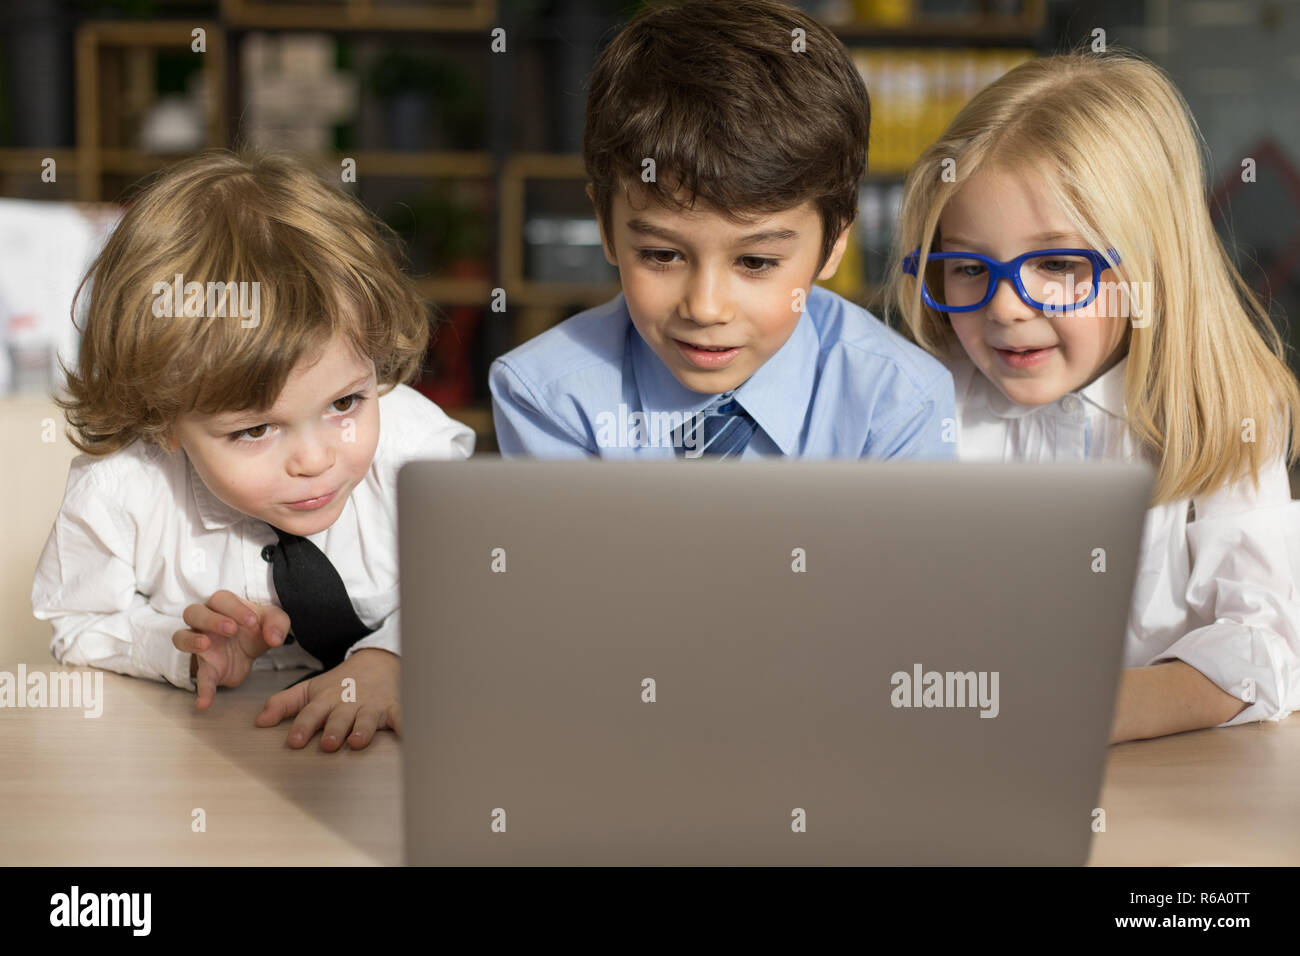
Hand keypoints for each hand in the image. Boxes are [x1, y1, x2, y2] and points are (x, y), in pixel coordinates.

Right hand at [172, 590, 290, 709]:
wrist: (249, 650)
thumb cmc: (256, 627)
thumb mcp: (273, 621)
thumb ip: (277, 624)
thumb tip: (275, 639)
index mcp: (223, 606)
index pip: (221, 599)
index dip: (235, 608)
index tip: (252, 621)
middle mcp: (205, 621)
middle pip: (194, 612)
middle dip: (212, 620)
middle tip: (232, 629)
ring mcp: (201, 643)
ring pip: (181, 636)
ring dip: (191, 640)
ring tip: (205, 645)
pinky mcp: (206, 667)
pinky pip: (199, 678)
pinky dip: (202, 690)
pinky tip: (204, 702)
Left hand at [254, 647, 399, 751]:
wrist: (379, 660)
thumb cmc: (341, 682)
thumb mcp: (310, 689)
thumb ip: (284, 704)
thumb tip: (259, 721)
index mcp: (327, 699)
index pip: (311, 713)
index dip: (303, 727)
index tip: (295, 742)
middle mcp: (349, 703)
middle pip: (339, 718)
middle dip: (334, 730)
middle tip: (328, 743)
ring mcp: (372, 705)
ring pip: (367, 719)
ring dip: (362, 730)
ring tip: (357, 742)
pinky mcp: (394, 707)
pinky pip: (401, 717)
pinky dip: (405, 726)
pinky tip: (406, 737)